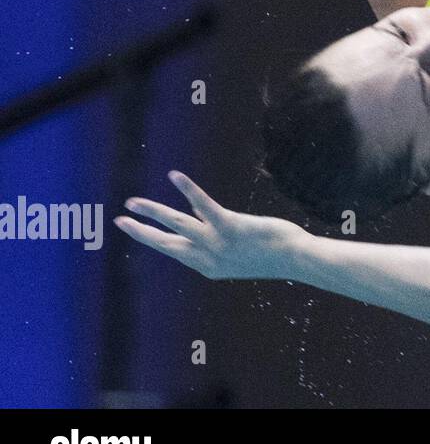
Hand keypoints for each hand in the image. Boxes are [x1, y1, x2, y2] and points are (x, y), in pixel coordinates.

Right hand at [114, 170, 307, 280]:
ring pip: (176, 224)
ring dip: (152, 212)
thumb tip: (202, 218)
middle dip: (140, 233)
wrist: (296, 259)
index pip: (176, 252)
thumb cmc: (275, 253)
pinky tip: (174, 176)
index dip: (155, 241)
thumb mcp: (242, 253)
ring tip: (132, 202)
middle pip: (165, 243)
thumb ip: (220, 239)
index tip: (138, 232)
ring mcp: (217, 243)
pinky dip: (188, 190)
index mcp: (209, 267)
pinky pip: (203, 205)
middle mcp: (208, 258)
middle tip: (118, 222)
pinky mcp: (230, 226)